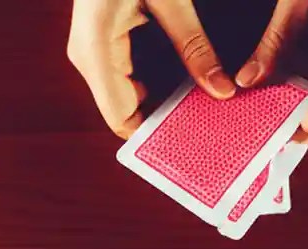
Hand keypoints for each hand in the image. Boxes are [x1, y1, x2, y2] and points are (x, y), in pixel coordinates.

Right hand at [67, 0, 236, 137]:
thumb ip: (195, 47)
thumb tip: (220, 91)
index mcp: (96, 48)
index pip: (120, 117)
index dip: (153, 137)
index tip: (189, 147)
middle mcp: (87, 56)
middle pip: (124, 111)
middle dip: (163, 122)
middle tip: (205, 130)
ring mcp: (90, 51)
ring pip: (125, 97)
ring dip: (160, 106)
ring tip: (199, 112)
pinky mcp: (99, 43)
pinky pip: (124, 79)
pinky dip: (152, 87)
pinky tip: (183, 88)